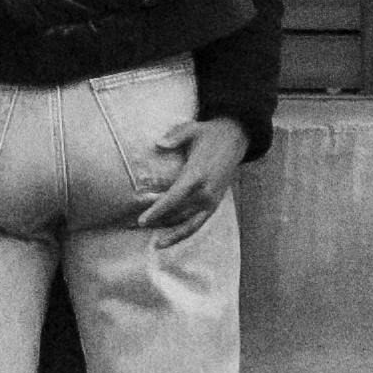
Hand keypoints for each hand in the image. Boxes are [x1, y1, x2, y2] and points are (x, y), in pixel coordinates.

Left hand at [138, 118, 248, 243]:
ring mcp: (212, 199)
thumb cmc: (211, 133)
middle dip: (158, 223)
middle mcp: (206, 191)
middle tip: (135, 228)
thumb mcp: (193, 129)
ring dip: (172, 234)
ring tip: (156, 243)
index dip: (158, 211)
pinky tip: (172, 237)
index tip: (142, 221)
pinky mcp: (215, 203)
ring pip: (190, 224)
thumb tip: (158, 144)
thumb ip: (175, 136)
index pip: (174, 198)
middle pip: (178, 214)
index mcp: (198, 174)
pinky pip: (199, 223)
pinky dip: (185, 232)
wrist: (237, 138)